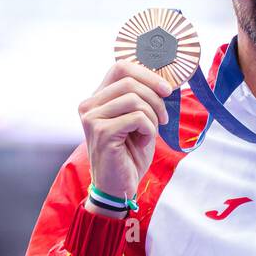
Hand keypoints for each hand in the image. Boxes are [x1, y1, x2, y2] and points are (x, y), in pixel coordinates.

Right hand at [78, 59, 172, 199]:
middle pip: (130, 81)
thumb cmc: (129, 155)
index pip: (120, 67)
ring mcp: (93, 118)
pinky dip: (149, 130)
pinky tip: (143, 143)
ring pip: (135, 99)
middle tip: (164, 118)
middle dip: (155, 98)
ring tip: (150, 134)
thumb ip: (141, 98)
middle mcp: (89, 105)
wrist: (119, 187)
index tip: (166, 89)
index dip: (147, 74)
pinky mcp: (102, 132)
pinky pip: (137, 118)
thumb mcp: (137, 121)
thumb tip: (163, 80)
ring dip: (153, 116)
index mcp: (96, 99)